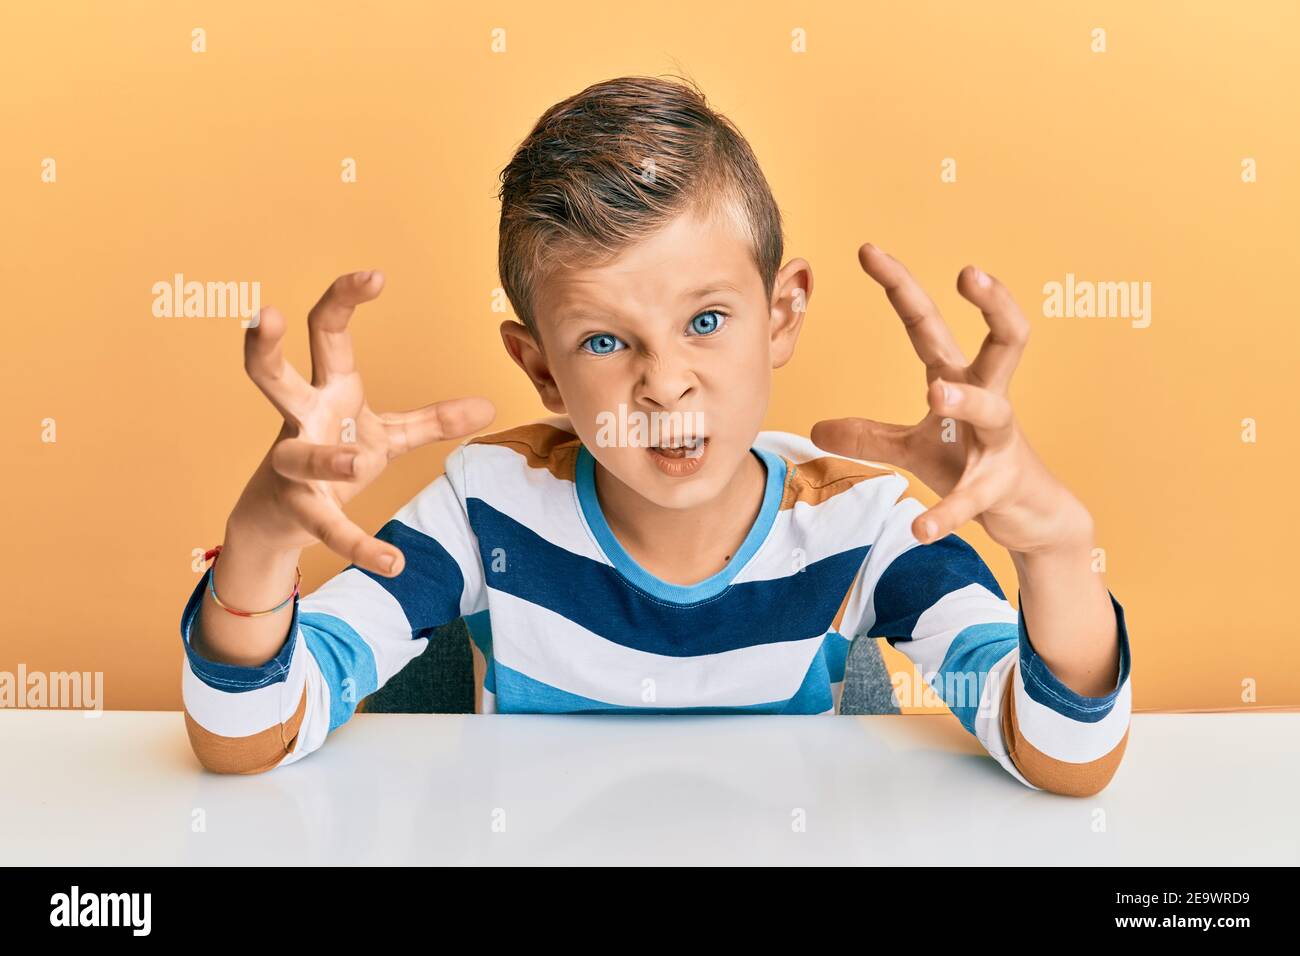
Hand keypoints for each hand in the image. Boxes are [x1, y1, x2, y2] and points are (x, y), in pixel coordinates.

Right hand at [227, 270, 495, 574]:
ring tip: (355, 461)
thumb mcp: (388, 436)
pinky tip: (394, 563)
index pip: (325, 332)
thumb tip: (489, 404)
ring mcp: (293, 467)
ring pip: (298, 455)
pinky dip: (361, 545)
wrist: (279, 520)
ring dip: (326, 458)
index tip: (374, 275)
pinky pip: (331, 527)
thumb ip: (434, 420)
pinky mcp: (301, 511)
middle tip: (266, 312)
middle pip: (273, 375)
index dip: (343, 299)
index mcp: (327, 391)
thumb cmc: (332, 457)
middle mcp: (301, 421)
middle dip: (264, 345)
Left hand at [811, 244, 1090, 554]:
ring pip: (995, 409)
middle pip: (1006, 340)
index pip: (929, 323)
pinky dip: (947, 514)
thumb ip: (868, 436)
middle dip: (996, 304)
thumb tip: (815, 429)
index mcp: (959, 379)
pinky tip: (919, 531)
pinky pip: (973, 498)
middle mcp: (988, 400)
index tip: (868, 249)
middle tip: (971, 271)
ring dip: (967, 398)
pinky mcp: (1001, 488)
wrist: (1031, 515)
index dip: (902, 285)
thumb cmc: (971, 463)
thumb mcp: (913, 448)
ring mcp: (999, 443)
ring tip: (937, 391)